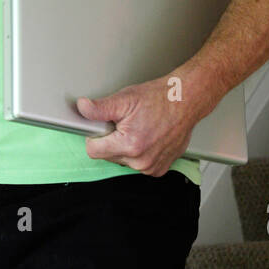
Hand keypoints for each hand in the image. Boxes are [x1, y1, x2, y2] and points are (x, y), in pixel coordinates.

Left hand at [75, 69, 203, 175]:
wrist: (186, 101)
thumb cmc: (159, 99)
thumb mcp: (125, 99)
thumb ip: (100, 108)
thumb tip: (82, 108)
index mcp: (129, 145)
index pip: (93, 151)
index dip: (94, 137)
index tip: (103, 128)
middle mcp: (141, 161)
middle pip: (108, 156)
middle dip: (112, 141)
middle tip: (125, 124)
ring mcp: (152, 167)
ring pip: (123, 161)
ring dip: (126, 148)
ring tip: (139, 129)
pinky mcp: (160, 169)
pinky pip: (139, 165)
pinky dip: (140, 153)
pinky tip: (148, 138)